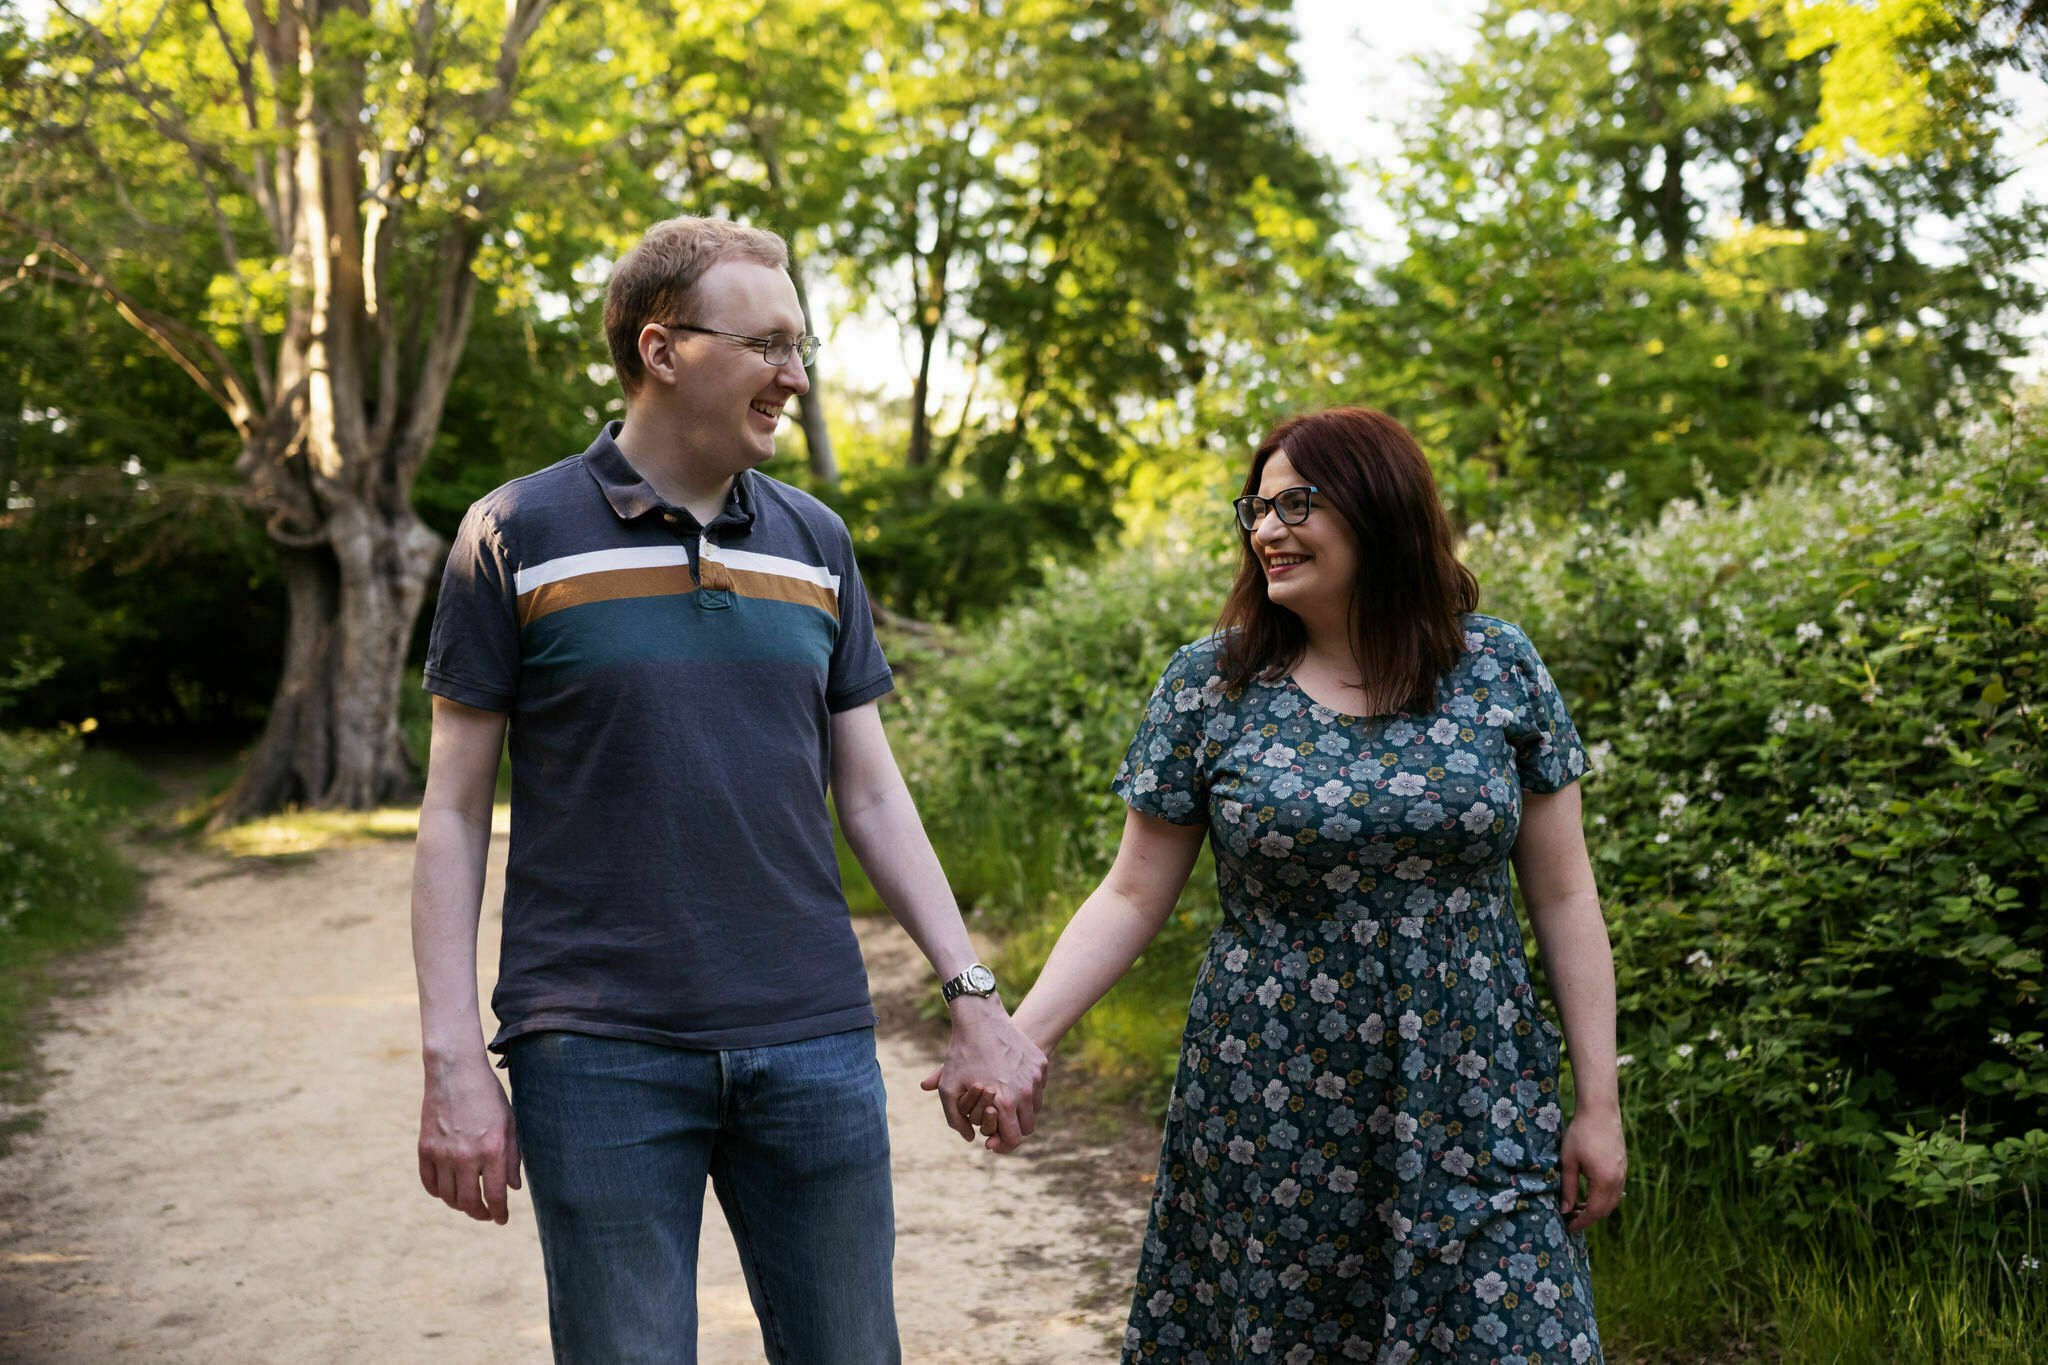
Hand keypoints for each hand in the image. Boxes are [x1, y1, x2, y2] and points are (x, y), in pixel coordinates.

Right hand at [418, 1053, 521, 1223]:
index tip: (501, 1219)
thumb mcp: (509, 1122)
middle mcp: (465, 1156)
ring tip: (469, 1202)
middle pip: (469, 1202)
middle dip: (480, 1214)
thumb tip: (513, 1188)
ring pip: (448, 1197)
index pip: (494, 1195)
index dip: (499, 1212)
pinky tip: (448, 1190)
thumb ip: (513, 1157)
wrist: (455, 1071)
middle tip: (486, 1214)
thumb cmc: (488, 1095)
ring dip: (459, 1205)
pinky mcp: (424, 1148)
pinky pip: (429, 1183)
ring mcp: (442, 1154)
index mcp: (491, 1149)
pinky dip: (438, 1192)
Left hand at [918, 998, 1046, 1153]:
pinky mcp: (1041, 1063)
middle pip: (1028, 1127)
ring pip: (1035, 1107)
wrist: (980, 1018)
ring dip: (1022, 1110)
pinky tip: (1011, 1081)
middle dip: (1013, 1128)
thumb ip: (955, 1119)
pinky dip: (1028, 1090)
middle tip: (998, 1122)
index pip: (1014, 1138)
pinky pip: (1038, 1087)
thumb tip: (969, 1138)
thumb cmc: (961, 1053)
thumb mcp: (948, 1087)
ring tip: (1004, 1102)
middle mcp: (1026, 1092)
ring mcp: (1036, 1077)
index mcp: (1005, 1102)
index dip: (1003, 1145)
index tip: (992, 1143)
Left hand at [1558, 1104, 1625, 1233]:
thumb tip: (1565, 1210)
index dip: (1582, 1222)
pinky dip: (1604, 1197)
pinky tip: (1590, 1194)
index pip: (1595, 1212)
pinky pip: (1616, 1190)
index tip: (1569, 1227)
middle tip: (1571, 1219)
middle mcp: (1618, 1180)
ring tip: (1578, 1207)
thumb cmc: (1581, 1134)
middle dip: (1589, 1218)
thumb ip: (1568, 1187)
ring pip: (1613, 1201)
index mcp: (1604, 1181)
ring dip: (1597, 1208)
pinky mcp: (1623, 1166)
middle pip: (1606, 1210)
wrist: (1600, 1111)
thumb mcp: (1569, 1161)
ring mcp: (1623, 1173)